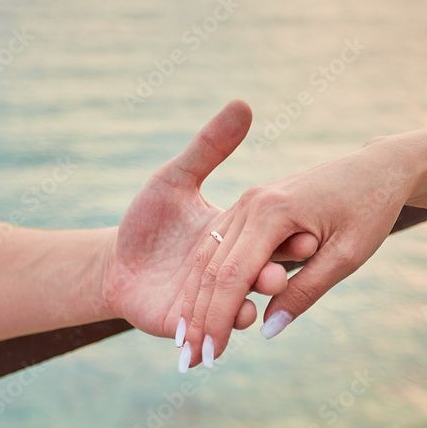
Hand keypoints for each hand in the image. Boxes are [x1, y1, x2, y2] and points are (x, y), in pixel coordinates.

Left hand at [103, 100, 317, 364]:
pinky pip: (219, 322)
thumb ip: (209, 146)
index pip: (270, 237)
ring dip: (262, 293)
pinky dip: (233, 321)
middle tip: (289, 267)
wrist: (115, 266)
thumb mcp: (175, 179)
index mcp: (237, 234)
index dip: (292, 239)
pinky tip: (244, 318)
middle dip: (275, 270)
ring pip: (244, 297)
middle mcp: (232, 266)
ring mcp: (216, 297)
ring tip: (269, 290)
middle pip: (259, 268)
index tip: (311, 236)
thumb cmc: (146, 219)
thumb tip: (242, 104)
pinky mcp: (198, 321)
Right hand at [177, 137, 412, 367]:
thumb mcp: (346, 256)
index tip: (212, 356)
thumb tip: (267, 330)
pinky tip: (198, 309)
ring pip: (207, 257)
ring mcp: (246, 202)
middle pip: (212, 269)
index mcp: (273, 212)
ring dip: (194, 301)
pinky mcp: (249, 206)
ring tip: (187, 342)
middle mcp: (251, 202)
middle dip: (198, 318)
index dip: (218, 319)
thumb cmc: (369, 210)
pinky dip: (205, 280)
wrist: (376, 169)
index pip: (234, 276)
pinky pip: (217, 246)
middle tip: (189, 360)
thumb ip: (305, 292)